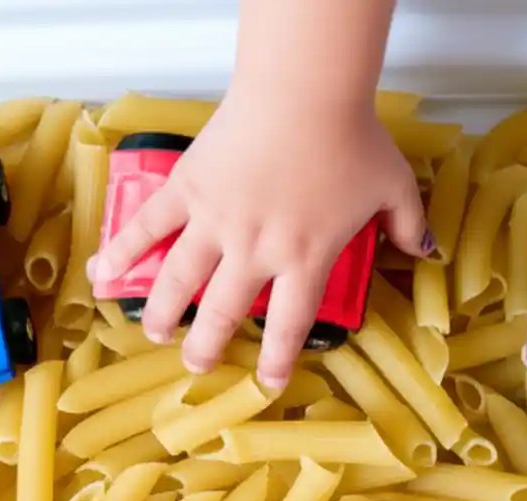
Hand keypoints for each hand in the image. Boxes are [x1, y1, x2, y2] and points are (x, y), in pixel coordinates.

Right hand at [87, 92, 430, 389]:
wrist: (306, 92)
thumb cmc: (351, 137)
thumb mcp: (393, 186)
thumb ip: (407, 225)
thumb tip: (425, 249)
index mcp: (304, 259)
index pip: (287, 325)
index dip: (275, 359)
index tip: (266, 381)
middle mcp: (255, 252)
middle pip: (222, 313)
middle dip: (207, 347)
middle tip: (197, 363)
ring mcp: (215, 223)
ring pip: (179, 281)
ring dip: (163, 313)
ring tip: (153, 333)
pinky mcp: (188, 189)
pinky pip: (149, 226)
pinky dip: (123, 251)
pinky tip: (101, 272)